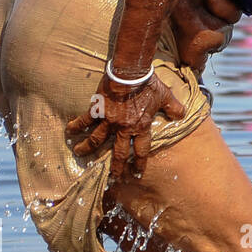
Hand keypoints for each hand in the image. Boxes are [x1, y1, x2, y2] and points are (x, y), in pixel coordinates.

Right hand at [67, 72, 186, 181]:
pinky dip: (76, 126)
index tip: (137, 173)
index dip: (139, 163)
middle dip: (117, 167)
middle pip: (119, 153)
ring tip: (79, 153)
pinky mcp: (97, 110)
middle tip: (114, 178)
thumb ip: (174, 108)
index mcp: (141, 126)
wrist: (130, 73)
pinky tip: (69, 131)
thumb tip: (182, 116)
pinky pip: (85, 121)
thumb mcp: (165, 96)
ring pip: (96, 140)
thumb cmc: (148, 85)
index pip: (141, 150)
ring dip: (87, 148)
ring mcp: (109, 121)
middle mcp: (124, 128)